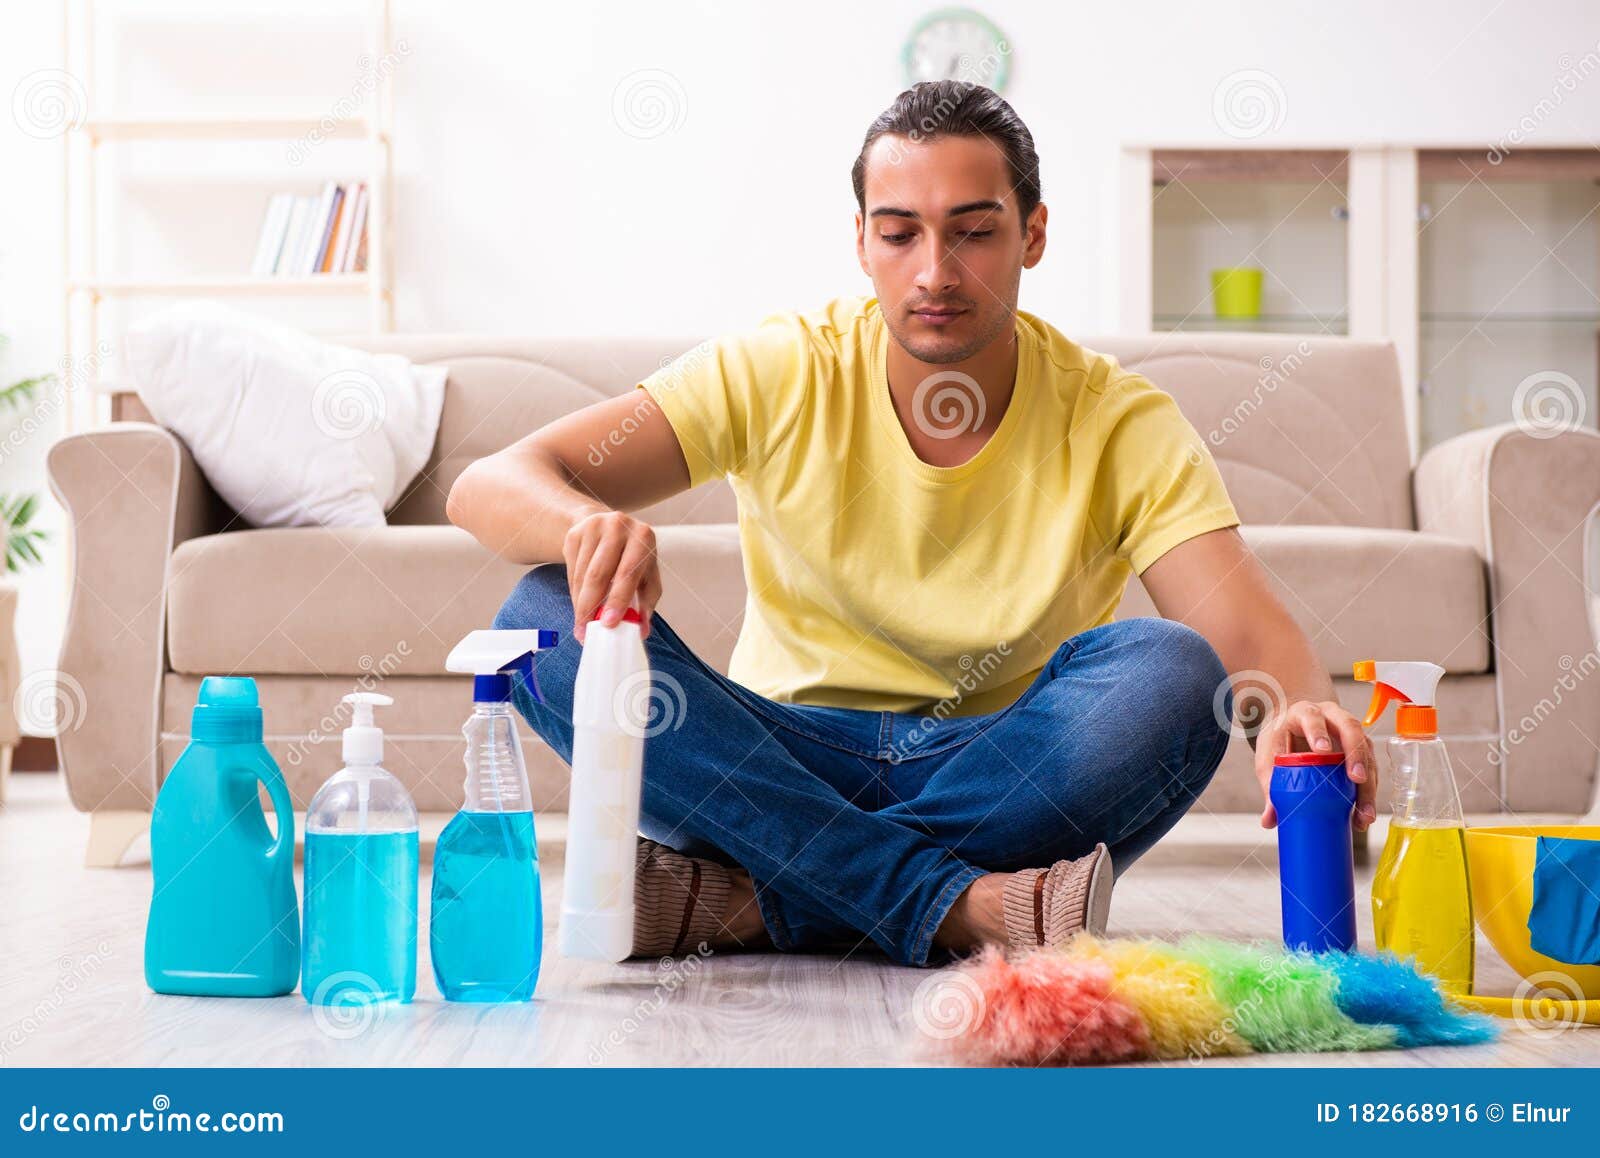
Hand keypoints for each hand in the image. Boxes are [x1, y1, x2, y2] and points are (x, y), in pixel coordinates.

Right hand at [563, 510, 660, 643]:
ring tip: (582, 624)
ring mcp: (593, 527)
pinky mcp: (575, 534)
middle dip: (591, 607)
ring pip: (582, 575)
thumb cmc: (633, 556)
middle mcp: (618, 527)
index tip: (608, 623)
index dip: (617, 600)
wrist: (609, 526)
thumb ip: (647, 601)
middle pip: (598, 574)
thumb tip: (641, 631)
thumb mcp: (647, 574)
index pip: (628, 573)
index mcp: (643, 537)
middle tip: (586, 631)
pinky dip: (575, 592)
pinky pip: (571, 570)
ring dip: (580, 604)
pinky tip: (579, 604)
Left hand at [1254, 699, 1377, 831]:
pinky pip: (1370, 766)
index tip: (1322, 750)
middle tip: (1356, 779)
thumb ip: (1270, 785)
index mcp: (1304, 712)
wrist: (1292, 726)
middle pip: (1350, 728)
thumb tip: (1269, 821)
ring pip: (1366, 750)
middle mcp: (1331, 717)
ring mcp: (1350, 731)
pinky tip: (1364, 812)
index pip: (1312, 716)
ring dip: (1368, 782)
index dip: (1318, 731)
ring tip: (1364, 811)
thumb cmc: (1281, 738)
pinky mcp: (1361, 748)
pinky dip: (1369, 791)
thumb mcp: (1269, 756)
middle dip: (1355, 754)